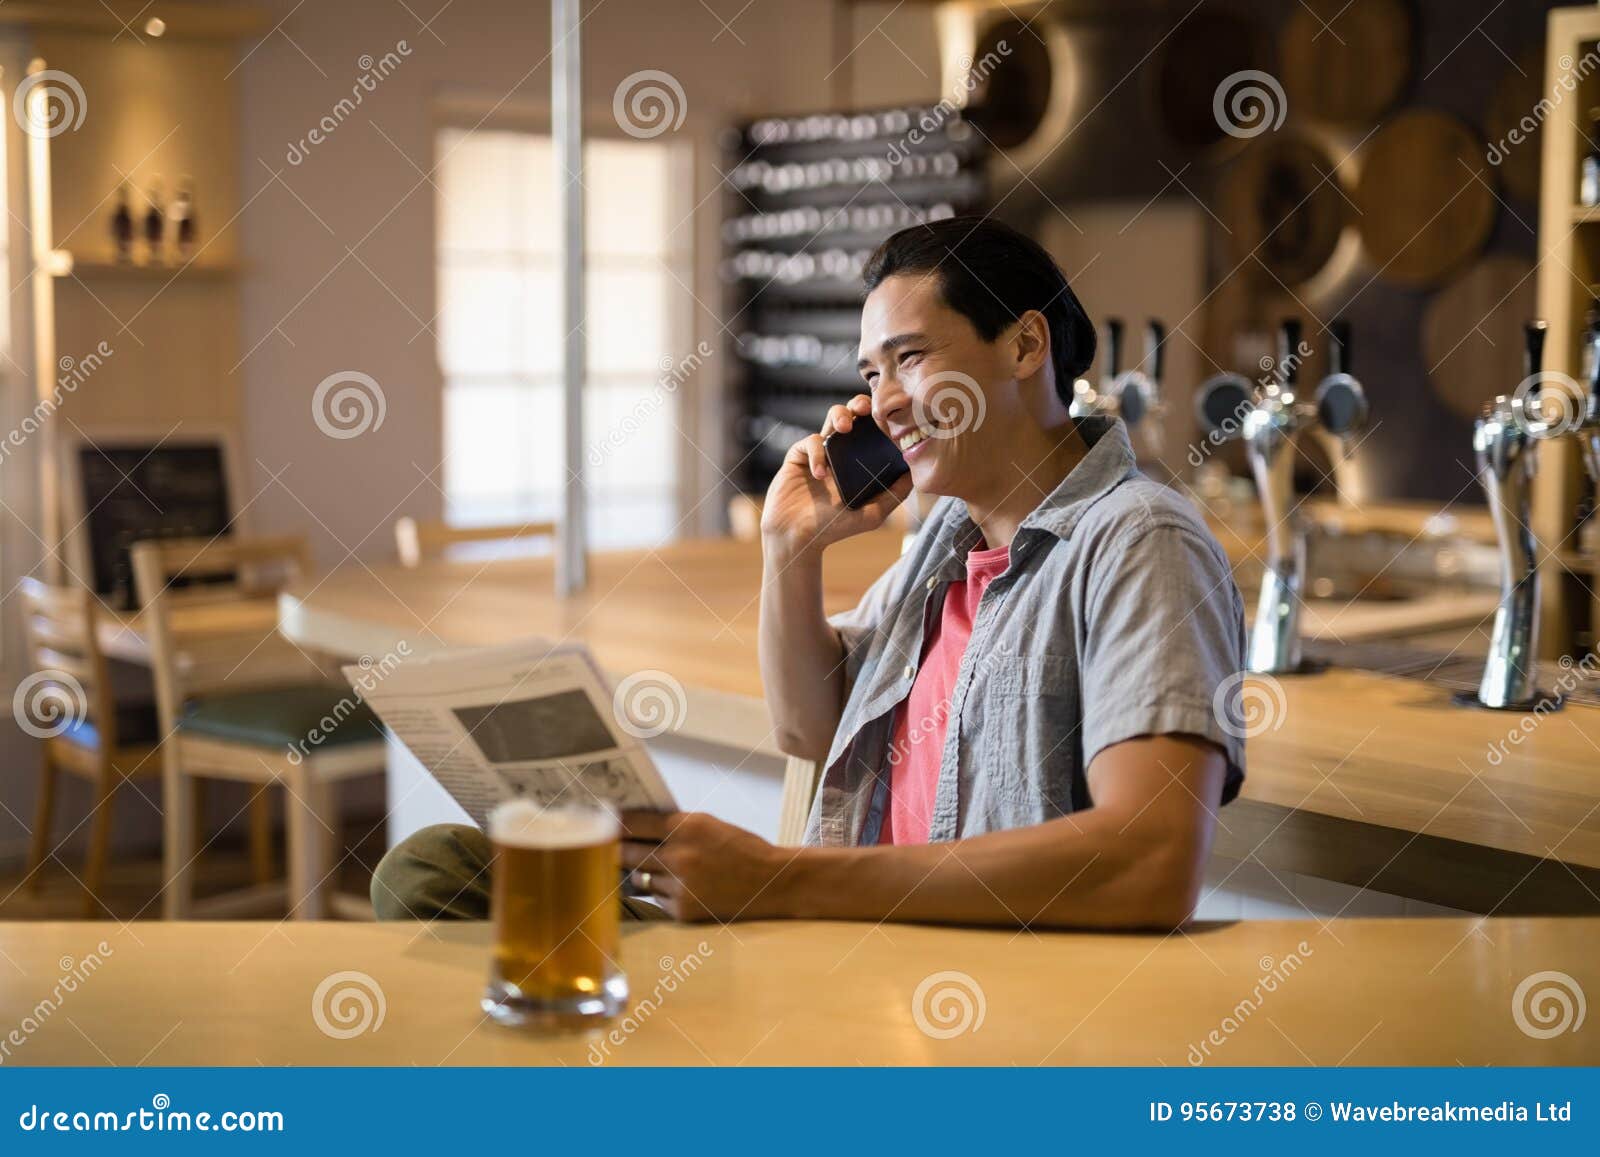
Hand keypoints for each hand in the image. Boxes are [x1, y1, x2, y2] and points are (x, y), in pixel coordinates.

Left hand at [619, 810, 790, 921]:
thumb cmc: (741, 848)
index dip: (614, 822)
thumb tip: (633, 827)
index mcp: (687, 827)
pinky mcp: (682, 910)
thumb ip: (673, 826)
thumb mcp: (709, 825)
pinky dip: (665, 893)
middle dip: (617, 849)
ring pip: (642, 878)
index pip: (634, 822)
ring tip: (664, 869)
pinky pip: (658, 898)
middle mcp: (680, 856)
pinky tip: (686, 888)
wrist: (773, 882)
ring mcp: (680, 886)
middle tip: (609, 846)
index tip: (603, 820)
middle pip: (627, 852)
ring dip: (646, 873)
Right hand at [759, 394, 911, 561]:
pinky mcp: (800, 454)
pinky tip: (820, 475)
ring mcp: (822, 450)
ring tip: (845, 428)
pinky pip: (811, 441)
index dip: (881, 419)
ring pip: (832, 416)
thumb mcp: (872, 514)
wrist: (799, 535)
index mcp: (860, 461)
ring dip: (840, 415)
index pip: (874, 430)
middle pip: (854, 414)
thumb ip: (894, 495)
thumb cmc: (834, 527)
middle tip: (866, 409)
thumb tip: (916, 474)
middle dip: (860, 404)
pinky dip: (817, 454)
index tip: (891, 418)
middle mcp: (842, 451)